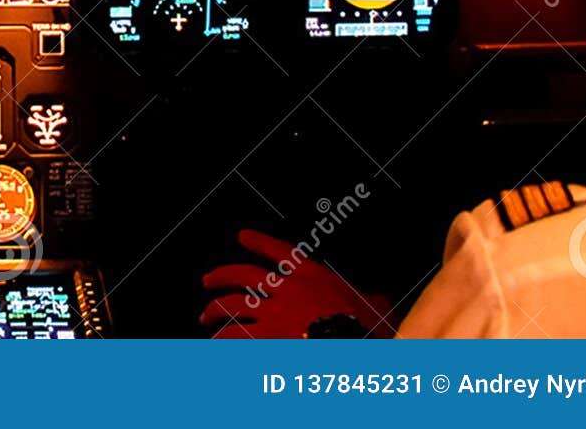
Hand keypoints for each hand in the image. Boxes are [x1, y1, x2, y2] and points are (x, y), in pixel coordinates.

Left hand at [199, 228, 392, 338]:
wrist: (356, 349)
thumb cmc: (368, 329)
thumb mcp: (376, 309)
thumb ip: (373, 302)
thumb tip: (379, 298)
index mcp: (314, 278)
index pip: (282, 252)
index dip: (260, 243)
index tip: (243, 237)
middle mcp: (288, 290)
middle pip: (245, 274)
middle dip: (223, 275)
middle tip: (208, 280)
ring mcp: (273, 313)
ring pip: (233, 304)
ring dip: (215, 309)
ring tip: (205, 317)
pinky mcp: (265, 337)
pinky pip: (235, 334)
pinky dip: (223, 338)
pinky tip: (215, 342)